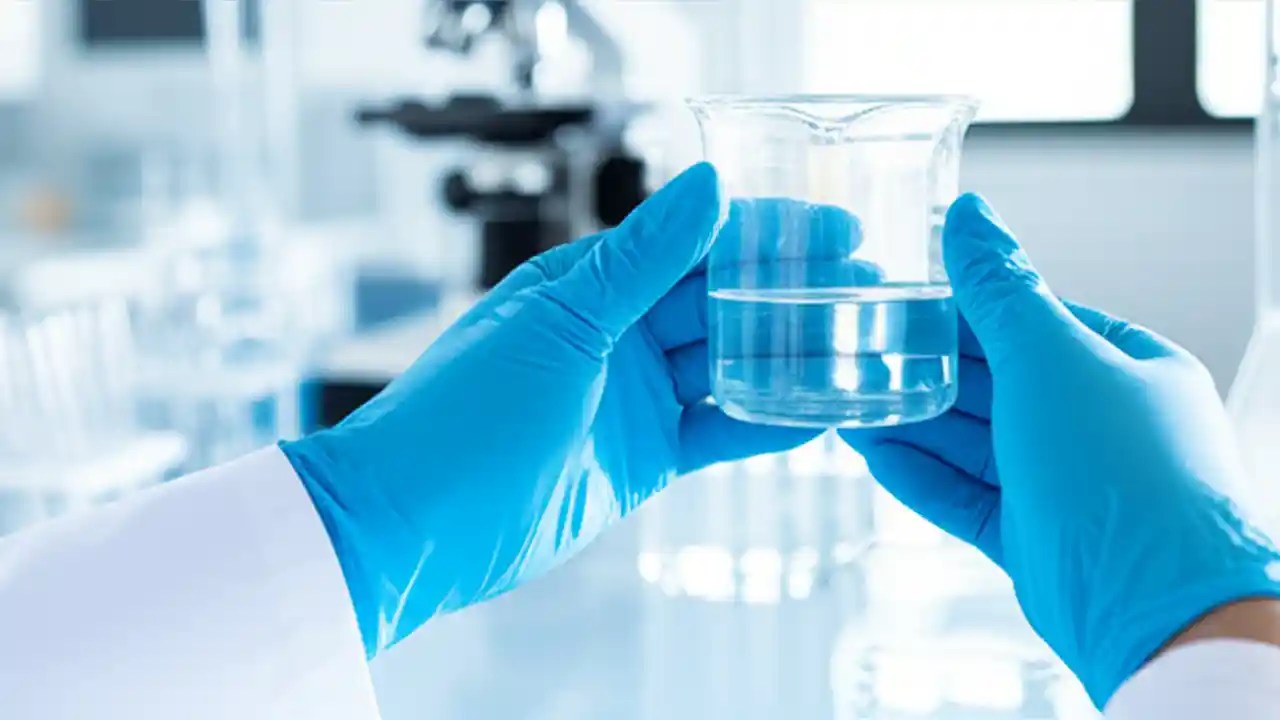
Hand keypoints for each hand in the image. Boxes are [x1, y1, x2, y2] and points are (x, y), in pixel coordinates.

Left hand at [281, 164, 820, 655]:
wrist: (418, 524)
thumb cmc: (467, 411)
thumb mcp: (563, 322)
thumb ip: (643, 260)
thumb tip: (710, 186)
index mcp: (590, 284)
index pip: (693, 244)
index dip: (763, 233)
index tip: (833, 226)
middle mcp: (617, 334)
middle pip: (719, 305)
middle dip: (789, 295)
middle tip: (867, 288)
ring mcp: (632, 398)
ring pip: (726, 369)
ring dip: (785, 360)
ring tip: (858, 347)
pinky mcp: (643, 458)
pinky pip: (716, 434)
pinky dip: (762, 425)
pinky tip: (815, 415)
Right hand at [841, 194, 1279, 707]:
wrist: (1156, 614)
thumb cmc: (1126, 479)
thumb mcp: (1052, 360)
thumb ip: (1000, 291)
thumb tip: (969, 213)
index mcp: (1127, 367)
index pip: (1031, 320)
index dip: (959, 308)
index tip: (897, 297)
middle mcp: (1099, 425)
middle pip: (994, 384)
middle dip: (923, 368)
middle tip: (855, 351)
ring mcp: (1066, 486)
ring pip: (973, 443)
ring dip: (910, 422)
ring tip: (848, 402)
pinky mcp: (1035, 539)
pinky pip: (967, 497)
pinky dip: (921, 476)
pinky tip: (875, 454)